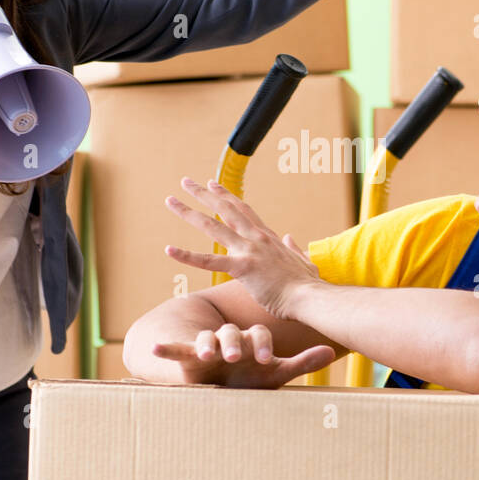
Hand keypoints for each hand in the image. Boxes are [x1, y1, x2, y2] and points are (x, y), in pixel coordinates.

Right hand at [143, 322, 334, 388]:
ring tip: (206, 351)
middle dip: (234, 344)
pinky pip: (177, 350)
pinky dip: (166, 349)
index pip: (259, 337)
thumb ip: (302, 362)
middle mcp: (230, 338)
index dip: (262, 346)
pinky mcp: (188, 355)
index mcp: (252, 340)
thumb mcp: (276, 374)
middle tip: (236, 355)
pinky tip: (155, 347)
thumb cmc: (251, 377)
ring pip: (208, 339)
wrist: (223, 379)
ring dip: (207, 344)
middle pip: (232, 335)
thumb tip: (331, 351)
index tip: (266, 358)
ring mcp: (208, 344)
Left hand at [163, 177, 321, 319]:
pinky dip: (187, 256)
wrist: (309, 297)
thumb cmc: (307, 285)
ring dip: (188, 212)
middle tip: (186, 181)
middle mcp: (256, 237)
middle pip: (224, 209)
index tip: (212, 184)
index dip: (226, 196)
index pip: (243, 210)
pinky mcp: (243, 267)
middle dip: (203, 194)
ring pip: (212, 226)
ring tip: (170, 201)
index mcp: (268, 237)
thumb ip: (295, 248)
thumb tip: (291, 237)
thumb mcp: (304, 261)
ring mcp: (249, 250)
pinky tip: (169, 250)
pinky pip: (209, 261)